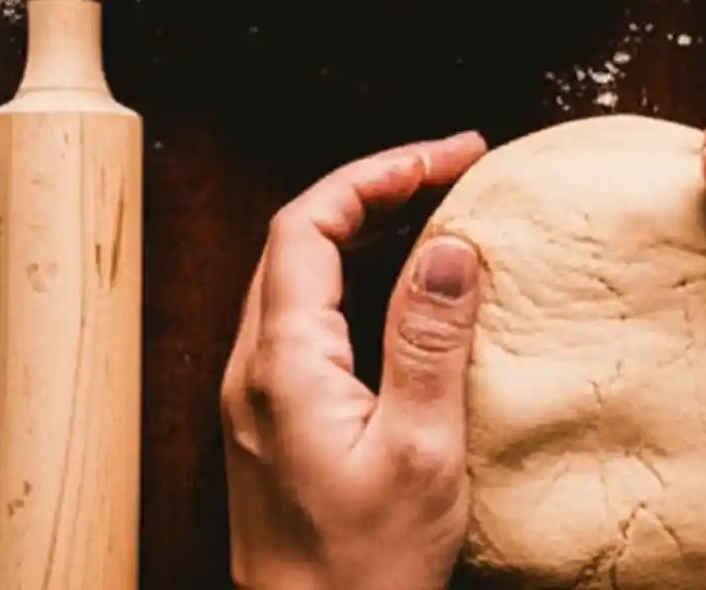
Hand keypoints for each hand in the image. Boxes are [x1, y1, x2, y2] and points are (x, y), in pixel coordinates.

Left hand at [220, 132, 487, 589]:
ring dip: (364, 230)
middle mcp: (253, 366)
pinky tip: (401, 286)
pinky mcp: (272, 416)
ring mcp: (256, 391)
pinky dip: (354, 278)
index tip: (451, 157)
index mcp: (283, 364)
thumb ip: (429, 343)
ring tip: (436, 209)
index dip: (378, 173)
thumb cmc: (363, 570)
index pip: (310, 224)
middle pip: (298, 237)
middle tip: (452, 171)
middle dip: (375, 189)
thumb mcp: (419, 453)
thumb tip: (451, 248)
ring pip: (299, 274)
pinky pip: (305, 317)